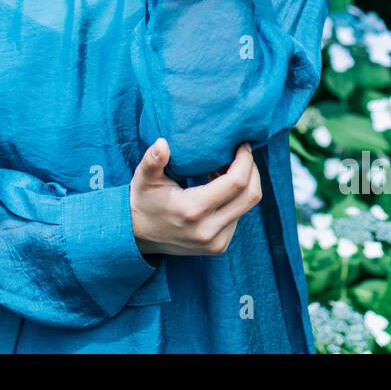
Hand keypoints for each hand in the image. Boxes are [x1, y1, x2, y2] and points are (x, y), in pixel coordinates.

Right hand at [130, 139, 261, 256]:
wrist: (138, 235)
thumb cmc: (144, 200)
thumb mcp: (144, 178)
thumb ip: (153, 160)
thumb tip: (162, 143)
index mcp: (192, 210)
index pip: (235, 183)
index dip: (245, 161)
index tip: (242, 145)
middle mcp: (208, 229)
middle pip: (251, 196)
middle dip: (252, 171)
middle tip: (242, 154)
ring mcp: (216, 242)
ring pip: (247, 207)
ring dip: (245, 184)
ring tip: (228, 168)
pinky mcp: (218, 247)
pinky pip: (239, 217)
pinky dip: (237, 199)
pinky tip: (221, 188)